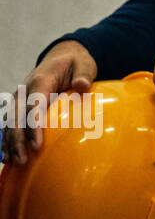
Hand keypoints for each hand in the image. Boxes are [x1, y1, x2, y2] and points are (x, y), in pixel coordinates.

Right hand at [1, 40, 96, 165]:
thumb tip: (82, 85)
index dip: (33, 127)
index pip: (33, 106)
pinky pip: (9, 123)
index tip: (36, 146)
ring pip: (9, 123)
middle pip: (16, 118)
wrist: (61, 56)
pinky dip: (7, 139)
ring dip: (10, 143)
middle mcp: (24, 91)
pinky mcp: (19, 105)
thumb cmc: (74, 63)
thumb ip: (83, 74)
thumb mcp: (83, 64)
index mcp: (40, 81)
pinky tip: (8, 156)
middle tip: (23, 160)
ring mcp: (19, 98)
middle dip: (17, 140)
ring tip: (15, 162)